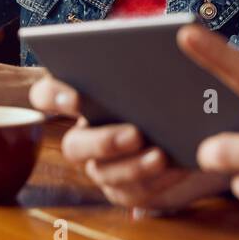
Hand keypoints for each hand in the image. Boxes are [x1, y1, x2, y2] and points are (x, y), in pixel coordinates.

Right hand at [29, 73, 228, 209]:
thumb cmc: (166, 86)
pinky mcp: (124, 189)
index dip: (53, 97)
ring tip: (160, 155)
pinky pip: (132, 193)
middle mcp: (84, 135)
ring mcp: (101, 166)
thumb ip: (142, 60)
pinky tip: (176, 168)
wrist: (192, 124)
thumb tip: (151, 47)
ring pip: (103, 174)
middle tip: (134, 134)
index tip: (76, 98)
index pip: (46, 95)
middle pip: (74, 146)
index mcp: (81, 96)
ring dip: (132, 166)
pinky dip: (155, 181)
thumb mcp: (155, 67)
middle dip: (103, 141)